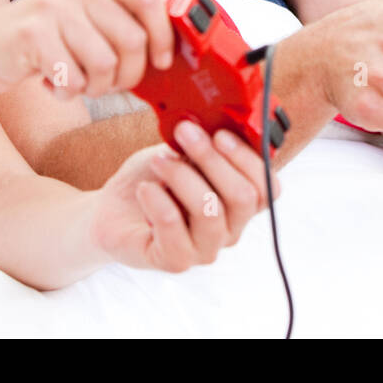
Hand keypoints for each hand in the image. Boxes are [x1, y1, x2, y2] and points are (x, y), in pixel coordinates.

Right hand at [0, 0, 175, 97]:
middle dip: (128, 75)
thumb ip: (125, 14)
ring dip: (97, 87)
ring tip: (79, 82)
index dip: (165, 35)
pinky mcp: (31, 34)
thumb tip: (182, 16)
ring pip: (106, 64)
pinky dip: (68, 93)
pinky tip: (54, 84)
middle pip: (133, 39)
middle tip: (109, 83)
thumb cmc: (43, 41)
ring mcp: (52, 6)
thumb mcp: (86, 18)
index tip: (162, 61)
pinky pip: (74, 79)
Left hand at [90, 121, 280, 271]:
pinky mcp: (174, 260)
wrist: (114, 210)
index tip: (220, 133)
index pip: (268, 188)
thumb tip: (215, 121)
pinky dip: (157, 199)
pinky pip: (173, 226)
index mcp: (239, 204)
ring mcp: (204, 249)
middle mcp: (230, 230)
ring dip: (181, 175)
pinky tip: (145, 188)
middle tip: (184, 133)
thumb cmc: (155, 180)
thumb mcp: (183, 154)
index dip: (248, 159)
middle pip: (243, 197)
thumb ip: (205, 144)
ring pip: (209, 210)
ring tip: (158, 160)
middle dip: (212, 158)